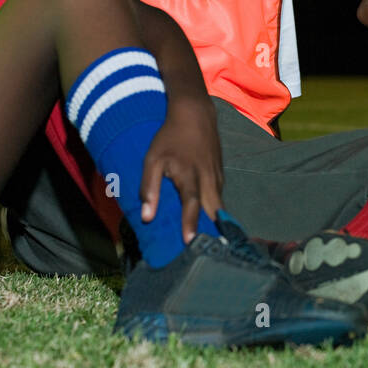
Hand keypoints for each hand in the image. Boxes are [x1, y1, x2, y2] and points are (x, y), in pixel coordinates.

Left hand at [140, 102, 223, 242]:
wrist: (195, 114)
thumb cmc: (170, 137)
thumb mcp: (153, 158)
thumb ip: (149, 186)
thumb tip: (147, 216)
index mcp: (190, 175)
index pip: (192, 203)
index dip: (191, 223)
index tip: (191, 242)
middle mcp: (208, 178)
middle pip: (213, 210)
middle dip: (213, 231)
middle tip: (210, 254)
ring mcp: (217, 176)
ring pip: (219, 205)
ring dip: (217, 223)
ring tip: (213, 244)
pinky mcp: (220, 174)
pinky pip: (220, 197)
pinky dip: (217, 211)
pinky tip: (212, 222)